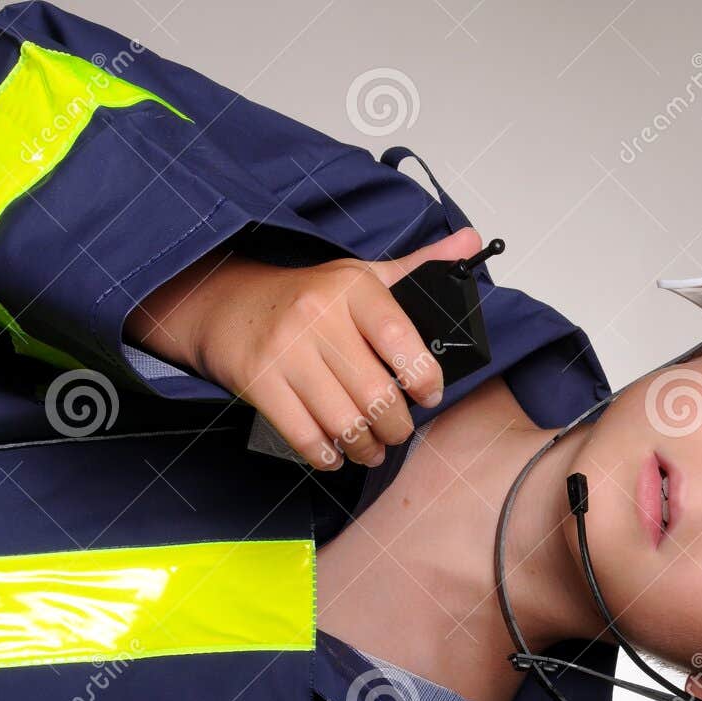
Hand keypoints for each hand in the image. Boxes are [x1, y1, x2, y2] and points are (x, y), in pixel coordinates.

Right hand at [127, 227, 483, 469]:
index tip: (430, 394)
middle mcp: (317, 316)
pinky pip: (303, 436)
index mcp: (351, 287)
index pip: (399, 337)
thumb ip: (419, 266)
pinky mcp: (258, 380)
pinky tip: (337, 454)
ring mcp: (285, 350)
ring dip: (366, 448)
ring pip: (343, 422)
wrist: (226, 301)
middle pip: (375, 394)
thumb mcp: (362, 274)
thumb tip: (475, 243)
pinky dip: (327, 455)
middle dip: (396, 426)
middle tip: (398, 431)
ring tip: (372, 449)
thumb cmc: (308, 296)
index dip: (424, 376)